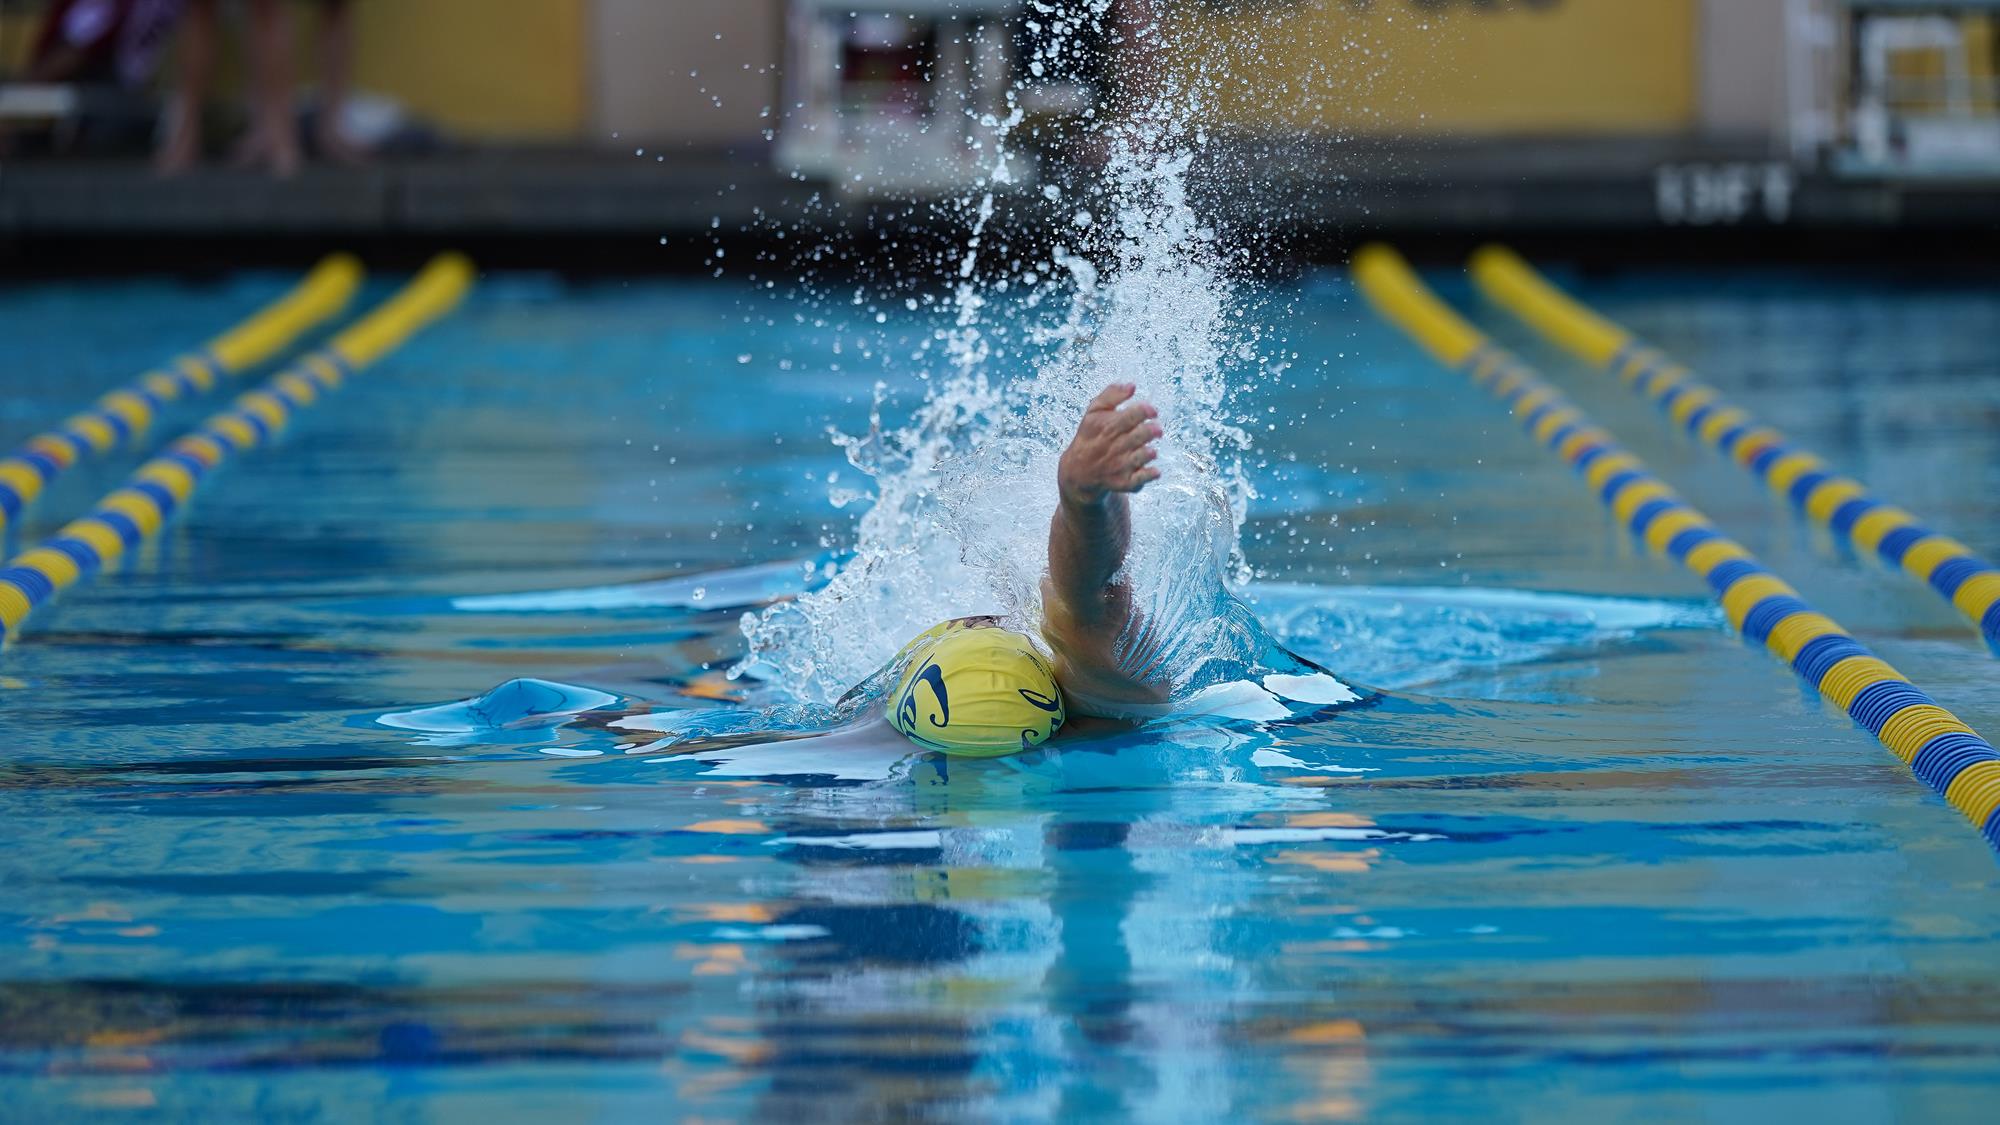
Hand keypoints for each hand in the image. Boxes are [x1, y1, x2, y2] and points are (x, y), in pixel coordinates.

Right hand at [1058, 383, 1161, 505]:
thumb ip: (1111, 395)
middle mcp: (1111, 446)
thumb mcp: (1094, 412)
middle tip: (1157, 429)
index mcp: (1105, 426)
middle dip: (1150, 431)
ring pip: (1138, 459)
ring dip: (1148, 453)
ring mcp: (1117, 465)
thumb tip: (1131, 385)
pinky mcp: (1122, 481)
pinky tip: (1155, 471)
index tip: (1153, 411)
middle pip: (1136, 437)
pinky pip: (1138, 481)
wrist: (1079, 470)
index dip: (1144, 412)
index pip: (1128, 417)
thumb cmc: (1092, 435)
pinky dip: (1148, 476)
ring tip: (1151, 450)